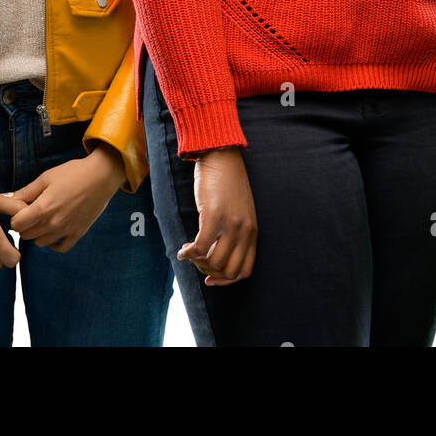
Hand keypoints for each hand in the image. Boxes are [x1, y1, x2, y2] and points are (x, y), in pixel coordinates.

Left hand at [7, 146, 124, 252]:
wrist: (102, 176)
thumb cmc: (73, 173)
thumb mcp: (47, 177)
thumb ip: (27, 191)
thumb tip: (7, 198)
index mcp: (43, 207)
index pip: (16, 225)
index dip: (15, 217)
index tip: (21, 210)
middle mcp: (53, 222)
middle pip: (26, 235)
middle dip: (25, 225)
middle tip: (32, 213)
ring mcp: (66, 229)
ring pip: (40, 243)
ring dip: (38, 233)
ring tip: (44, 220)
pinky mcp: (78, 233)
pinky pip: (60, 248)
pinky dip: (54, 244)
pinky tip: (54, 232)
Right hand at [179, 146, 256, 285]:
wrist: (221, 155)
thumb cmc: (227, 182)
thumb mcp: (239, 210)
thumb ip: (235, 231)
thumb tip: (215, 254)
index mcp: (252, 231)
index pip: (244, 270)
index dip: (226, 280)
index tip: (210, 278)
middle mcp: (244, 230)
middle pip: (229, 271)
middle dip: (210, 273)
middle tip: (198, 263)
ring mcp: (230, 224)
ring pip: (214, 262)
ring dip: (198, 263)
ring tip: (189, 252)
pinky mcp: (213, 216)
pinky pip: (200, 247)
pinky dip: (188, 254)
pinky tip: (182, 250)